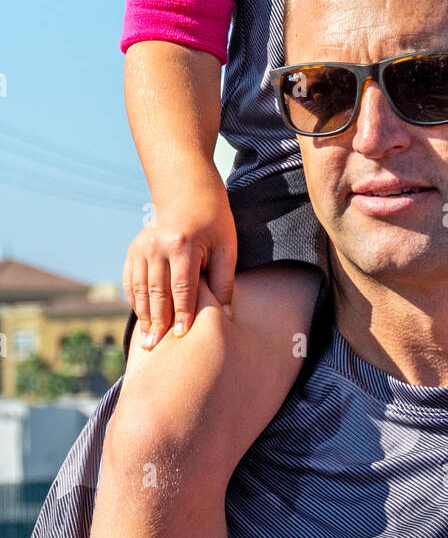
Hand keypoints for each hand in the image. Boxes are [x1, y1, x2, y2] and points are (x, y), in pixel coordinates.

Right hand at [123, 178, 236, 347]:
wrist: (186, 189)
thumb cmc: (213, 218)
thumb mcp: (226, 245)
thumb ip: (224, 280)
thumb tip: (226, 314)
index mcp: (182, 244)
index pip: (182, 288)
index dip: (183, 314)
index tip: (183, 337)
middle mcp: (156, 246)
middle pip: (157, 293)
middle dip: (158, 323)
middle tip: (157, 348)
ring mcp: (141, 247)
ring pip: (141, 290)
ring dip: (144, 317)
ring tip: (147, 342)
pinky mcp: (134, 249)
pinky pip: (131, 281)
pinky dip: (135, 300)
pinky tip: (141, 318)